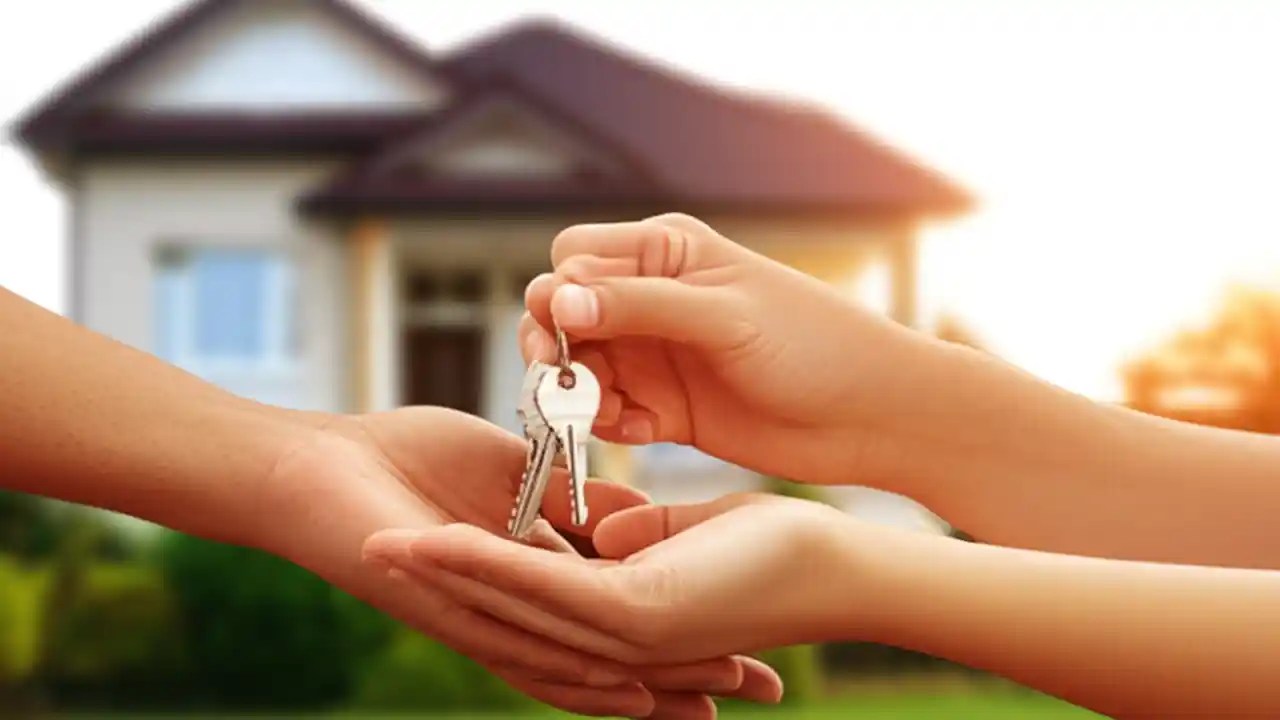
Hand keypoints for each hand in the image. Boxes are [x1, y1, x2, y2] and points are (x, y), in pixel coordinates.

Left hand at [258, 407, 782, 716]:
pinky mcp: (445, 618)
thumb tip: (607, 525)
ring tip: (713, 701)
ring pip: (577, 670)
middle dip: (686, 679)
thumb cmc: (404, 461)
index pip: (619, 621)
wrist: (314, 469)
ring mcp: (480, 625)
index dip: (685, 640)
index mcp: (529, 582)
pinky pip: (513, 651)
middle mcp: (513, 619)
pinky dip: (573, 675)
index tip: (755, 649)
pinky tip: (625, 689)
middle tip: (763, 691)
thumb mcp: (509, 476)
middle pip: (612, 660)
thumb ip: (558, 505)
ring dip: (648, 689)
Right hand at [521, 213, 950, 487]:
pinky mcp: (667, 409)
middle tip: (557, 379)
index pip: (576, 258)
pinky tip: (643, 430)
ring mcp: (658, 356)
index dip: (559, 292)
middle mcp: (653, 301)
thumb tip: (557, 300)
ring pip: (582, 368)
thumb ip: (638, 305)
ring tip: (608, 411)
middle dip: (554, 347)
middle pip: (564, 315)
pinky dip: (612, 424)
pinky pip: (612, 413)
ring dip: (579, 392)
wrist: (871, 415)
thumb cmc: (813, 345)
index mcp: (667, 254)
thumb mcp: (723, 316)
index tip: (564, 331)